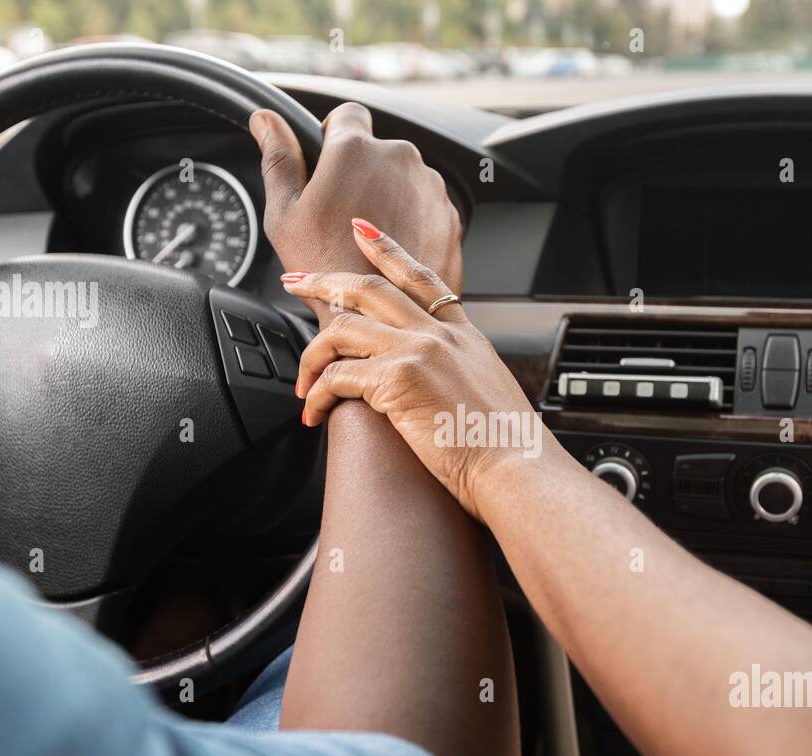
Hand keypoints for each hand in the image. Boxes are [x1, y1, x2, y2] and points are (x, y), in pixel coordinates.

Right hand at [248, 101, 462, 317]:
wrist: (382, 321)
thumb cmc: (327, 271)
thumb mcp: (285, 215)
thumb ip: (278, 159)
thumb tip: (264, 120)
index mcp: (356, 149)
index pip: (347, 114)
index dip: (332, 139)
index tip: (327, 167)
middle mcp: (401, 158)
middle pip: (377, 151)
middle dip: (361, 175)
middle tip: (341, 218)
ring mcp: (431, 187)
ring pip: (404, 179)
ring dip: (389, 197)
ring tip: (368, 241)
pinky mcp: (451, 216)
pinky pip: (427, 206)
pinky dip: (413, 221)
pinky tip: (392, 250)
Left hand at [282, 220, 539, 520]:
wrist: (516, 469)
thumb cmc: (505, 448)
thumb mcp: (488, 392)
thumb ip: (459, 373)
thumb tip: (438, 385)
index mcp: (464, 335)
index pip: (420, 277)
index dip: (387, 249)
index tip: (361, 230)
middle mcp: (439, 334)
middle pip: (369, 289)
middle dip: (323, 281)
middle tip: (295, 282)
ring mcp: (418, 351)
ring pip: (343, 329)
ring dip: (312, 356)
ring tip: (302, 384)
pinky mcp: (398, 380)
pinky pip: (337, 376)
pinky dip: (318, 395)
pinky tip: (315, 413)